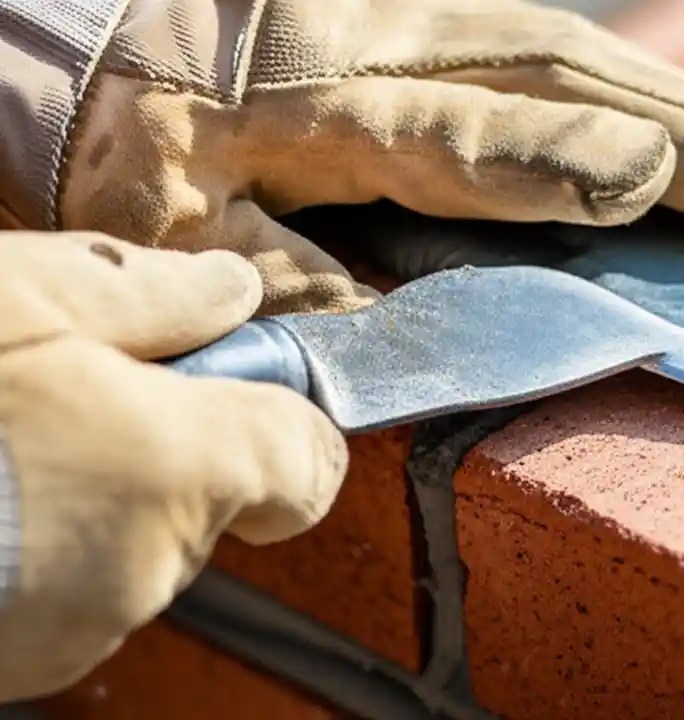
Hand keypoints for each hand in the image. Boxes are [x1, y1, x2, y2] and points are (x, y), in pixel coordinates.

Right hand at [0, 232, 346, 701]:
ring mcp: (77, 628)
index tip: (229, 390)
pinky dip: (25, 550)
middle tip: (52, 401)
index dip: (282, 423)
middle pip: (210, 499)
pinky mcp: (15, 664)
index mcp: (181, 468)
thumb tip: (234, 285)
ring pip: (128, 547)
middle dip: (155, 449)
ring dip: (78, 498)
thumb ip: (145, 294)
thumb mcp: (18, 299)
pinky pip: (56, 592)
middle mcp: (150, 565)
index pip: (308, 463)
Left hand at [52, 0, 683, 314]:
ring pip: (597, 56)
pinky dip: (665, 96)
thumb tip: (412, 329)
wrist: (113, 20)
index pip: (452, 134)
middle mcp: (390, 41)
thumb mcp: (177, 226)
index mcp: (310, 105)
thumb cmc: (140, 146)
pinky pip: (579, 48)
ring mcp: (430, 14)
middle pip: (570, 81)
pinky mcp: (452, 12)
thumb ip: (287, 274)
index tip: (652, 185)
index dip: (550, 161)